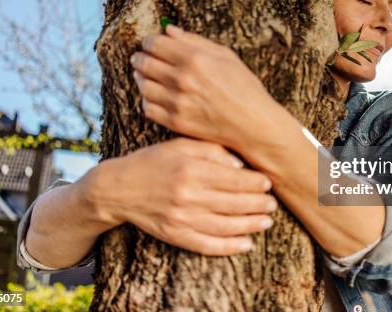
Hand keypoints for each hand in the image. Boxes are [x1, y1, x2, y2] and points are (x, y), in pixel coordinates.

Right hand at [89, 138, 277, 255]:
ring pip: (225, 225)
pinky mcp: (175, 235)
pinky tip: (246, 244)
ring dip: (250, 225)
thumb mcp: (181, 145)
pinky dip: (229, 247)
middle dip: (258, 204)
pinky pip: (207, 245)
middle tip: (273, 204)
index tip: (267, 182)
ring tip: (267, 222)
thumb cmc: (154, 161)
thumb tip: (241, 165)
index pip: (233, 179)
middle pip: (233, 203)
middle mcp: (188, 195)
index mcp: (191, 169)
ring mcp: (181, 218)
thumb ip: (212, 151)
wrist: (118, 188)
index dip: (255, 183)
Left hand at [130, 24, 287, 151]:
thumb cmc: (244, 87)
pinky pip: (148, 108)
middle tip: (139, 58)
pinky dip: (146, 100)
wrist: (253, 124)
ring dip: (140, 78)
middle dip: (139, 58)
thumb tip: (168, 30)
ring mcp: (177, 102)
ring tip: (143, 75)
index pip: (155, 44)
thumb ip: (195, 41)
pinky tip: (153, 95)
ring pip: (143, 85)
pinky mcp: (175, 122)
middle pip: (144, 63)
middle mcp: (182, 79)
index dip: (148, 41)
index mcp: (195, 59)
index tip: (149, 43)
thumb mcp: (226, 56)